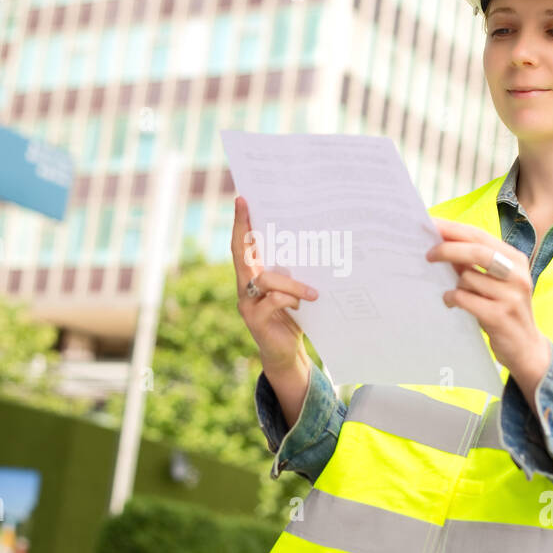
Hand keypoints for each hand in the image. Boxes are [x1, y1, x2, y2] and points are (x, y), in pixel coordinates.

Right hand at [230, 196, 319, 374]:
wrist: (286, 354)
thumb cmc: (292, 318)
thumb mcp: (294, 291)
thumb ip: (293, 272)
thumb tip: (311, 245)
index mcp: (254, 276)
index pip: (243, 245)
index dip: (241, 223)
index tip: (242, 199)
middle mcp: (245, 286)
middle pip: (240, 253)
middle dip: (242, 227)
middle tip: (245, 205)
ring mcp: (247, 303)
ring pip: (265, 279)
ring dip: (291, 283)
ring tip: (312, 294)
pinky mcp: (254, 320)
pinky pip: (272, 300)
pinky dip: (289, 300)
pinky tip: (302, 306)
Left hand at [425, 217, 551, 397]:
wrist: (526, 347)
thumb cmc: (503, 309)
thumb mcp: (494, 282)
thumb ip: (473, 263)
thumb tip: (441, 243)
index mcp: (515, 259)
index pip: (480, 236)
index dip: (453, 229)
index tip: (430, 223)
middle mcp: (517, 274)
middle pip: (476, 252)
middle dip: (448, 250)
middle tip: (428, 254)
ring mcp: (511, 295)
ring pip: (467, 278)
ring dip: (454, 285)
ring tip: (454, 294)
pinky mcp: (500, 316)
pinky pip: (465, 299)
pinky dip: (453, 298)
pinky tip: (452, 303)